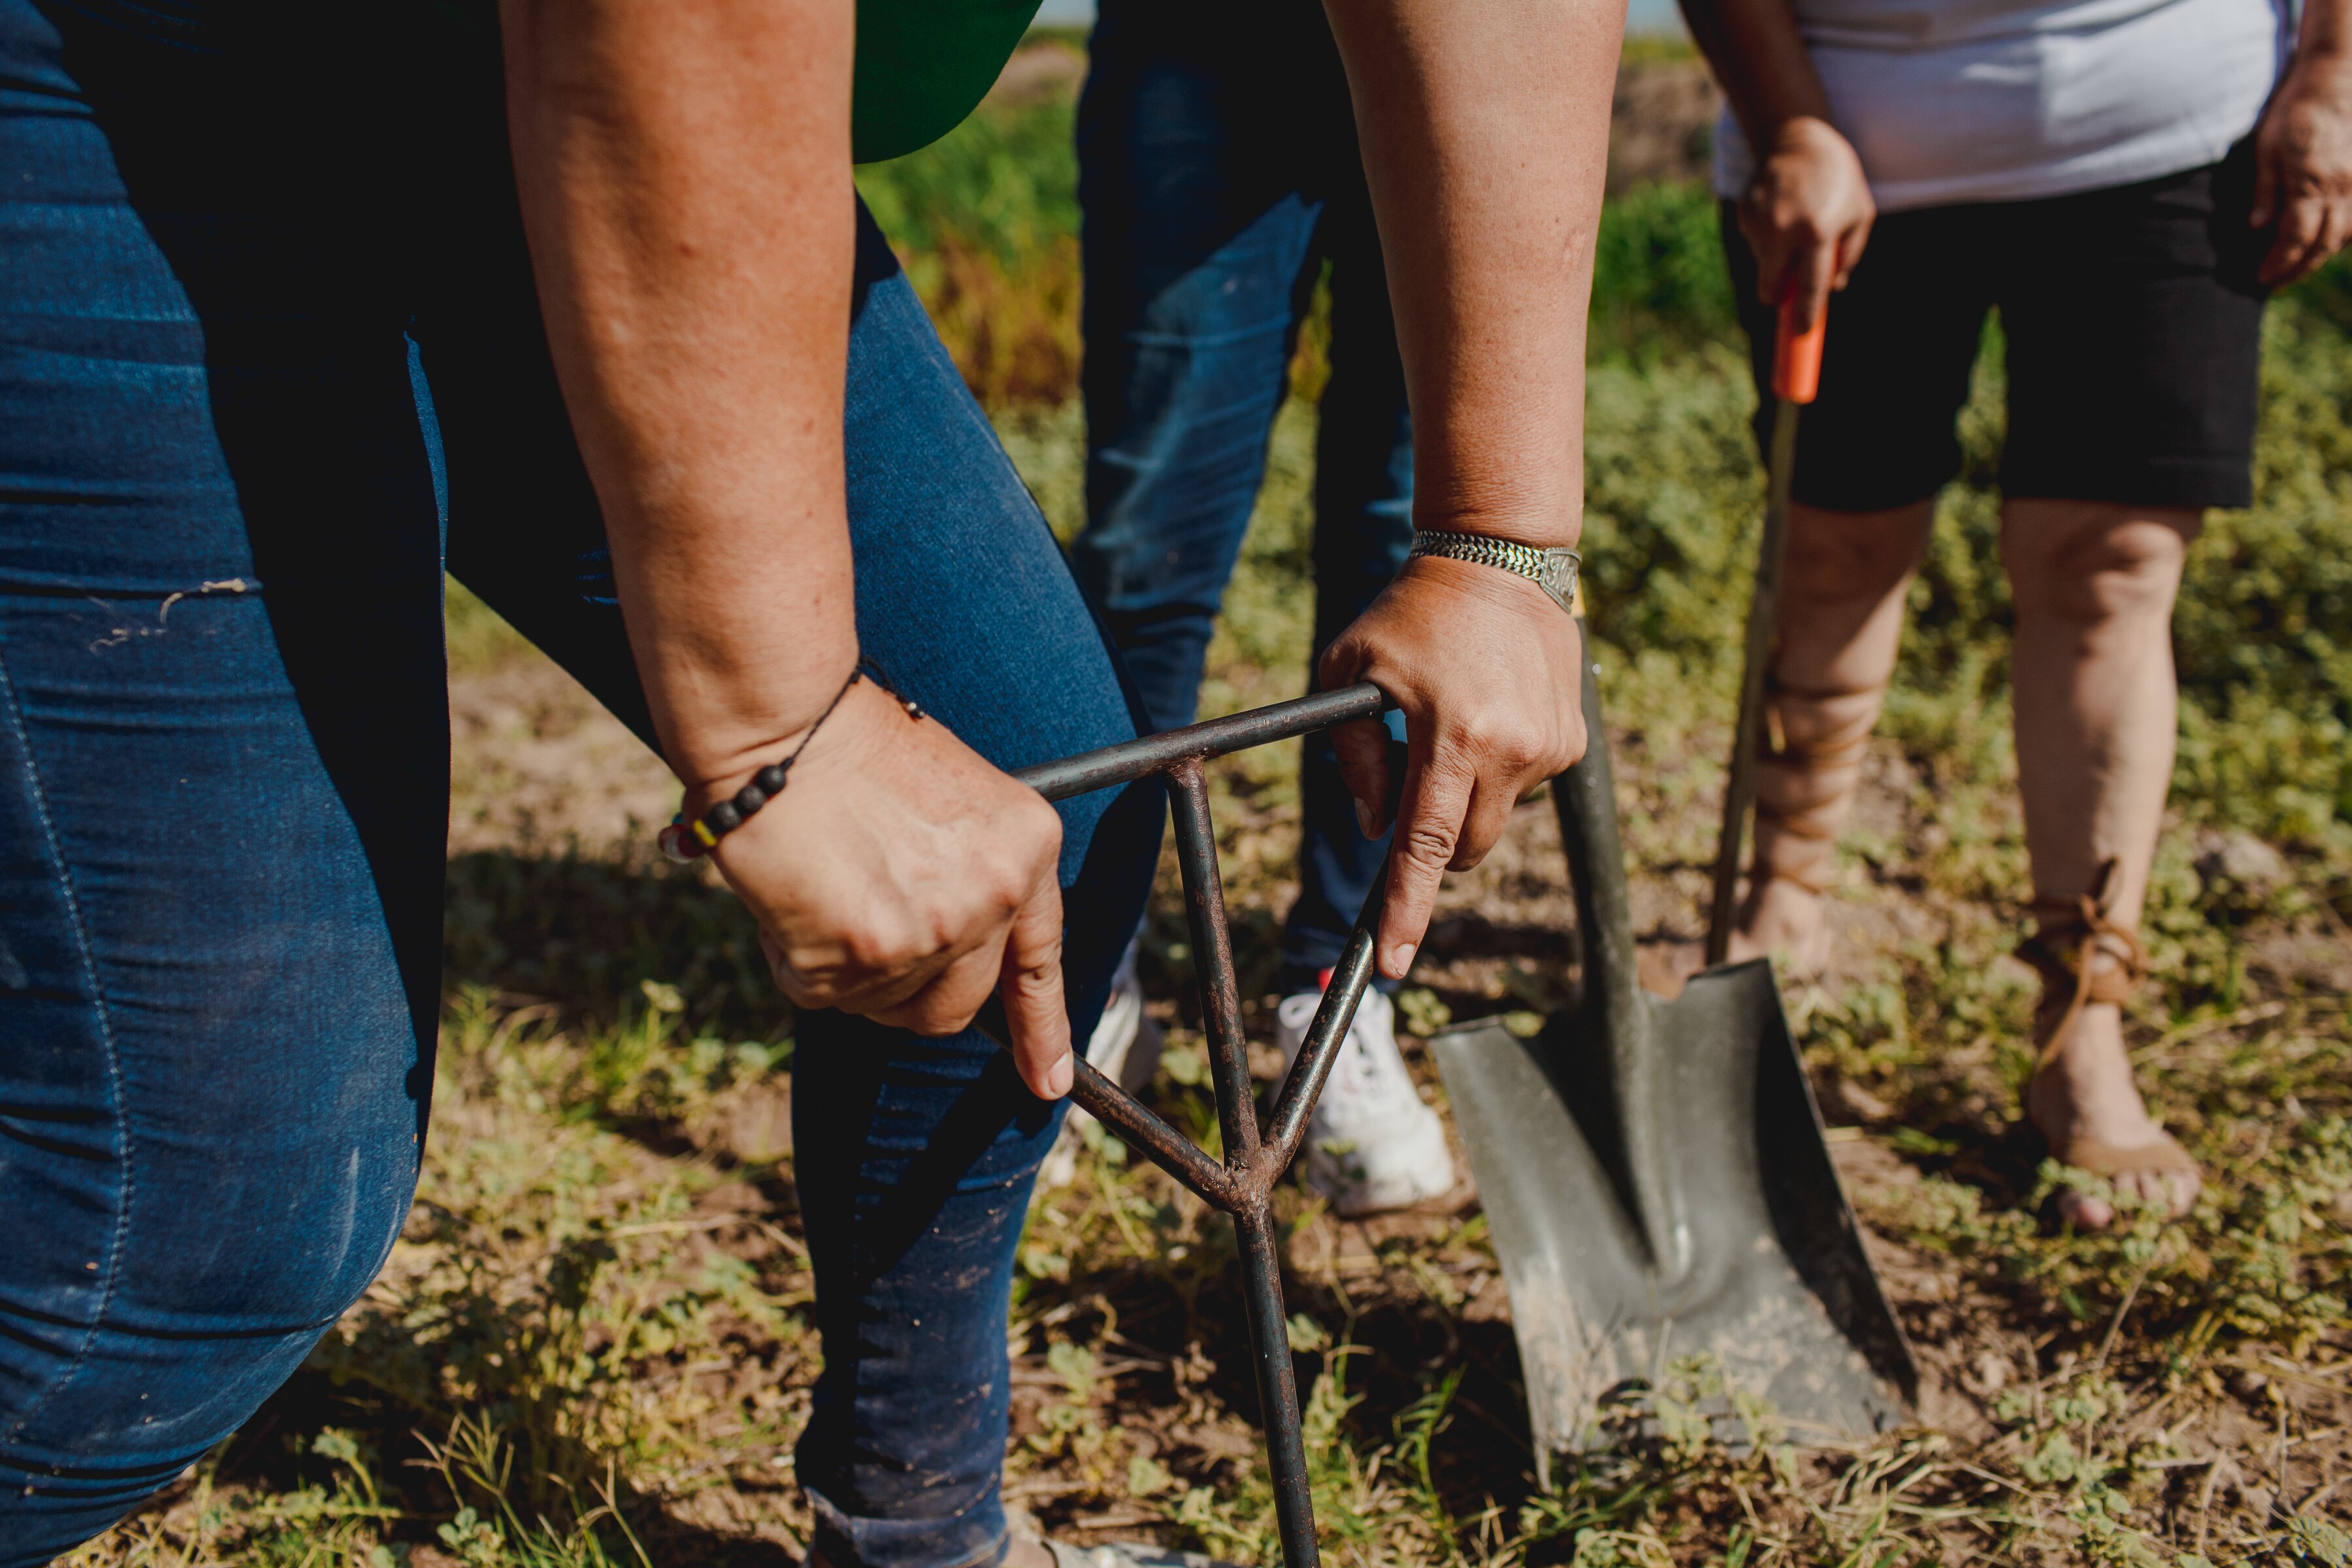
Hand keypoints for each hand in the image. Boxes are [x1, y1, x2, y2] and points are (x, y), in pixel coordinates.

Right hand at [699, 677, 1073, 1098]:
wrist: (786, 726)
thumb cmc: (855, 748)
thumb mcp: (955, 801)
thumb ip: (971, 879)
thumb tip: (955, 960)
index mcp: (1027, 851)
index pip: (1039, 962)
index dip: (1043, 1030)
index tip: (1046, 1083)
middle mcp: (993, 896)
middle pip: (954, 1005)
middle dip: (908, 988)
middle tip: (863, 932)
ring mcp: (930, 932)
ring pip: (885, 1003)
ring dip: (850, 968)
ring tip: (826, 887)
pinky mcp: (860, 955)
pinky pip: (822, 994)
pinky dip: (797, 960)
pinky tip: (792, 898)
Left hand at [1320, 559, 1587, 978]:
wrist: (1498, 559)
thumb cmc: (1410, 615)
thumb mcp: (1349, 671)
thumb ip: (1354, 757)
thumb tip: (1378, 829)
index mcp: (1453, 734)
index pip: (1426, 845)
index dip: (1407, 908)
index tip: (1394, 963)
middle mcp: (1511, 748)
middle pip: (1466, 848)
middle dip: (1433, 843)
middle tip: (1408, 779)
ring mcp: (1549, 747)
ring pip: (1493, 815)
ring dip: (1465, 791)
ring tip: (1453, 717)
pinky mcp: (1572, 741)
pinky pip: (1521, 785)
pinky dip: (1496, 766)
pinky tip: (1488, 709)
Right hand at [1738, 116, 1873, 329]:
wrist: (1797, 136)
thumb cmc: (1838, 178)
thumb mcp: (1860, 213)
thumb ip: (1850, 254)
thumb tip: (1832, 290)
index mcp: (1818, 232)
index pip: (1810, 287)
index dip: (1805, 314)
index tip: (1801, 333)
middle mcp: (1784, 230)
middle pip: (1771, 288)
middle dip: (1779, 293)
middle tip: (1788, 284)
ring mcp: (1759, 223)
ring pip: (1762, 264)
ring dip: (1776, 256)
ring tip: (1793, 221)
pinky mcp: (1743, 213)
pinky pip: (1754, 242)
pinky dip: (1765, 236)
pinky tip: (1778, 209)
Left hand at [2252, 51, 2351, 284]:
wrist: (2335, 78)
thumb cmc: (2295, 111)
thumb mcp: (2267, 149)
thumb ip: (2265, 190)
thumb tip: (2258, 227)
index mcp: (2310, 180)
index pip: (2296, 237)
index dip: (2280, 262)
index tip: (2262, 277)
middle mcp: (2341, 186)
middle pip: (2323, 243)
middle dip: (2299, 268)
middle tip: (2276, 282)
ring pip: (2345, 235)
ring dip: (2321, 256)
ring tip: (2296, 268)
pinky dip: (2343, 238)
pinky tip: (2325, 244)